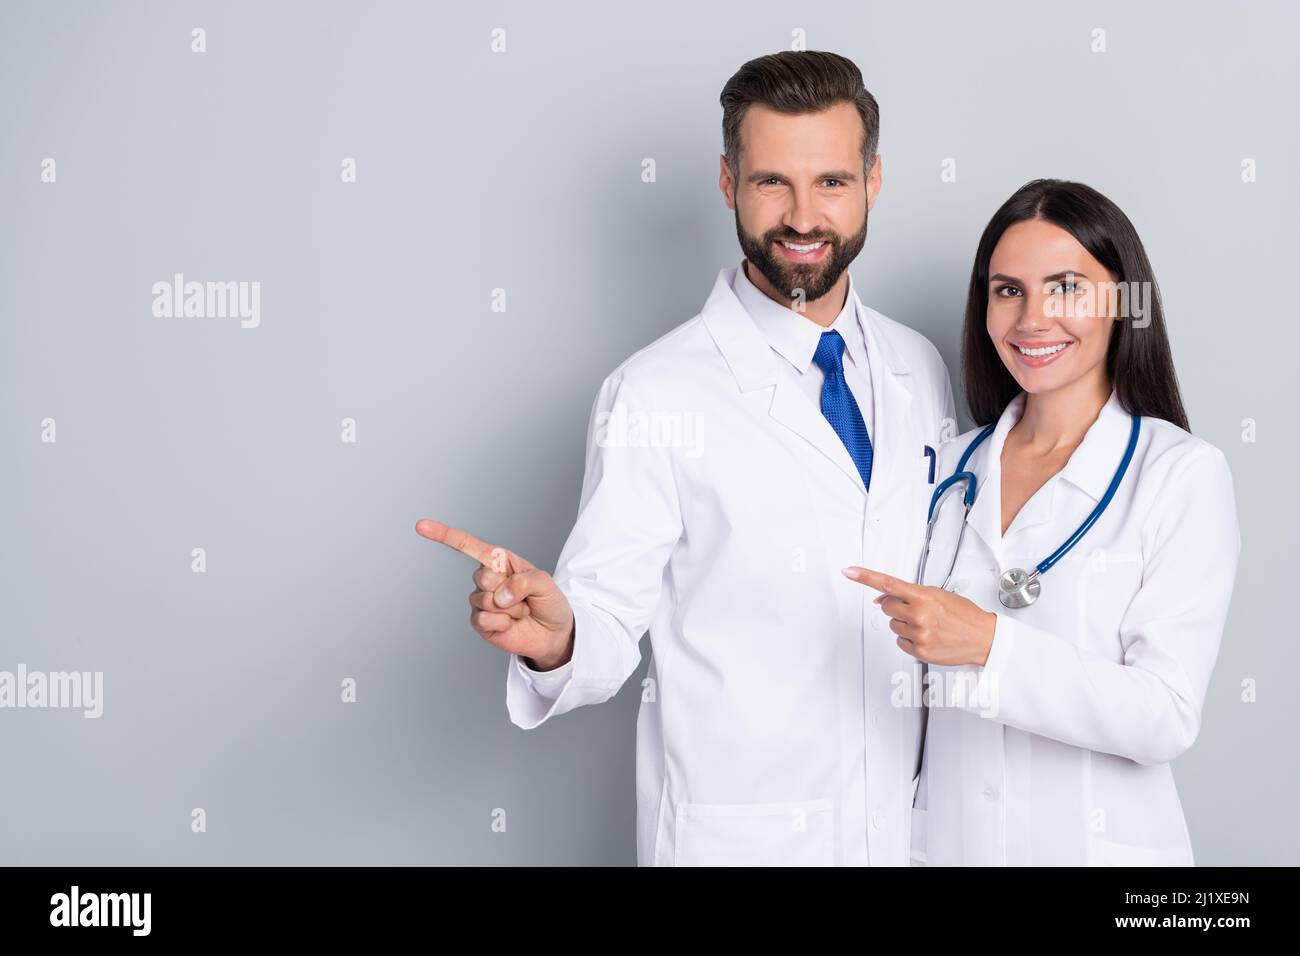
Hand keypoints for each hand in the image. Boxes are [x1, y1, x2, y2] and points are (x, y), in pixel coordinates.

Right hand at [415, 519, 574, 670]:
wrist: (553, 633)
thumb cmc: (549, 602)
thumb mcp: (545, 583)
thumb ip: (523, 582)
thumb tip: (498, 596)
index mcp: (500, 561)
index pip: (468, 546)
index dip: (444, 535)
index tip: (421, 526)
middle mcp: (487, 578)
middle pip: (483, 577)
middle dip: (508, 589)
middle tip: (524, 597)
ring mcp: (481, 600)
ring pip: (485, 600)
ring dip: (511, 609)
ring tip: (520, 611)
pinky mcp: (480, 622)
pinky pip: (483, 619)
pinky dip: (503, 623)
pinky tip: (511, 624)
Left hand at [842, 566, 995, 665]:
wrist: (983, 638)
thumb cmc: (963, 615)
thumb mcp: (938, 595)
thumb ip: (908, 594)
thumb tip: (880, 597)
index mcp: (924, 596)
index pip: (888, 584)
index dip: (865, 577)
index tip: (849, 571)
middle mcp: (919, 615)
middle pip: (886, 607)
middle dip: (895, 606)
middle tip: (915, 609)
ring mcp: (919, 634)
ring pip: (892, 625)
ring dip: (904, 623)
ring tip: (926, 624)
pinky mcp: (919, 651)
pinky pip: (900, 641)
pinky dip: (909, 638)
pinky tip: (926, 636)